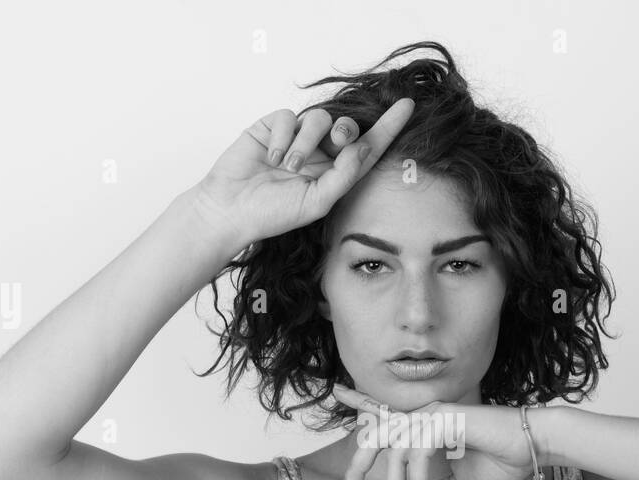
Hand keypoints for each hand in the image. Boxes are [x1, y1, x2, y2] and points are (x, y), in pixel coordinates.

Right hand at [190, 98, 414, 249]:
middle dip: (347, 130)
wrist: (230, 210)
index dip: (388, 127)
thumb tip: (364, 146)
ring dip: (307, 141)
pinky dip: (284, 136)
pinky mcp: (273, 127)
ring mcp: (296, 138)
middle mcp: (319, 153)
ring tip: (289, 166)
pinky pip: (289, 116)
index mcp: (334, 173)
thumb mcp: (317, 202)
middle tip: (338, 143)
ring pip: (318, 118)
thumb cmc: (272, 214)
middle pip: (346, 126)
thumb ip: (344, 176)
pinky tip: (271, 156)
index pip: (367, 146)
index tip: (408, 106)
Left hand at [330, 384, 549, 479]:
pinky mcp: (445, 421)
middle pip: (377, 435)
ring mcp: (434, 415)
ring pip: (395, 453)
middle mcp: (425, 416)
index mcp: (427, 425)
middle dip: (357, 465)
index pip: (387, 413)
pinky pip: (417, 454)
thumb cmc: (502, 461)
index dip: (362, 403)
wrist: (533, 449)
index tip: (338, 390)